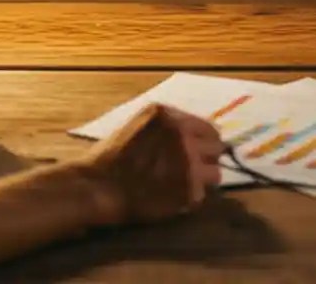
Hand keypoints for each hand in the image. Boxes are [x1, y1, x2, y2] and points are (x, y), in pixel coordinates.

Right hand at [76, 104, 223, 226]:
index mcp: (168, 116)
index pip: (208, 127)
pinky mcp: (188, 189)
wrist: (98, 187)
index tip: (200, 151)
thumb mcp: (138, 126)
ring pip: (215, 173)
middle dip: (208, 159)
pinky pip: (202, 195)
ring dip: (202, 180)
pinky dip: (190, 199)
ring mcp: (188, 162)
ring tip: (183, 185)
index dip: (205, 142)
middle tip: (195, 170)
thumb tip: (195, 135)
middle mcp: (182, 135)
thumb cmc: (111, 158)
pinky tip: (172, 198)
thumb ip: (167, 127)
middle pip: (217, 147)